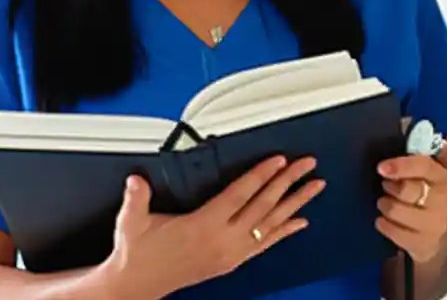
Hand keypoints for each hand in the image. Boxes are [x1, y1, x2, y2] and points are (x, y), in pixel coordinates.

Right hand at [90, 155, 324, 297]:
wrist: (137, 285)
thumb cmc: (138, 253)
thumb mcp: (133, 222)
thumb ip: (138, 197)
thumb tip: (137, 180)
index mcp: (202, 226)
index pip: (240, 195)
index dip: (261, 176)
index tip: (278, 161)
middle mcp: (222, 240)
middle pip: (263, 206)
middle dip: (287, 183)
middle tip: (306, 165)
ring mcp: (230, 253)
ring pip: (271, 224)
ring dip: (295, 204)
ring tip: (314, 187)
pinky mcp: (231, 262)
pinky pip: (265, 244)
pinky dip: (285, 231)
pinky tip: (300, 221)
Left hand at [376, 155, 446, 262]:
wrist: (436, 235)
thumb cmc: (423, 198)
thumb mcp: (423, 177)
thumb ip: (409, 166)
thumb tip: (386, 164)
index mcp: (441, 176)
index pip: (423, 166)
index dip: (400, 166)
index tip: (381, 168)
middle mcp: (443, 199)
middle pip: (406, 189)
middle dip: (389, 186)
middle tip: (386, 186)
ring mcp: (436, 223)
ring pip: (396, 210)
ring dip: (384, 205)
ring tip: (385, 203)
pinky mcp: (425, 243)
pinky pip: (394, 232)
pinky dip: (383, 224)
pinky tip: (383, 221)